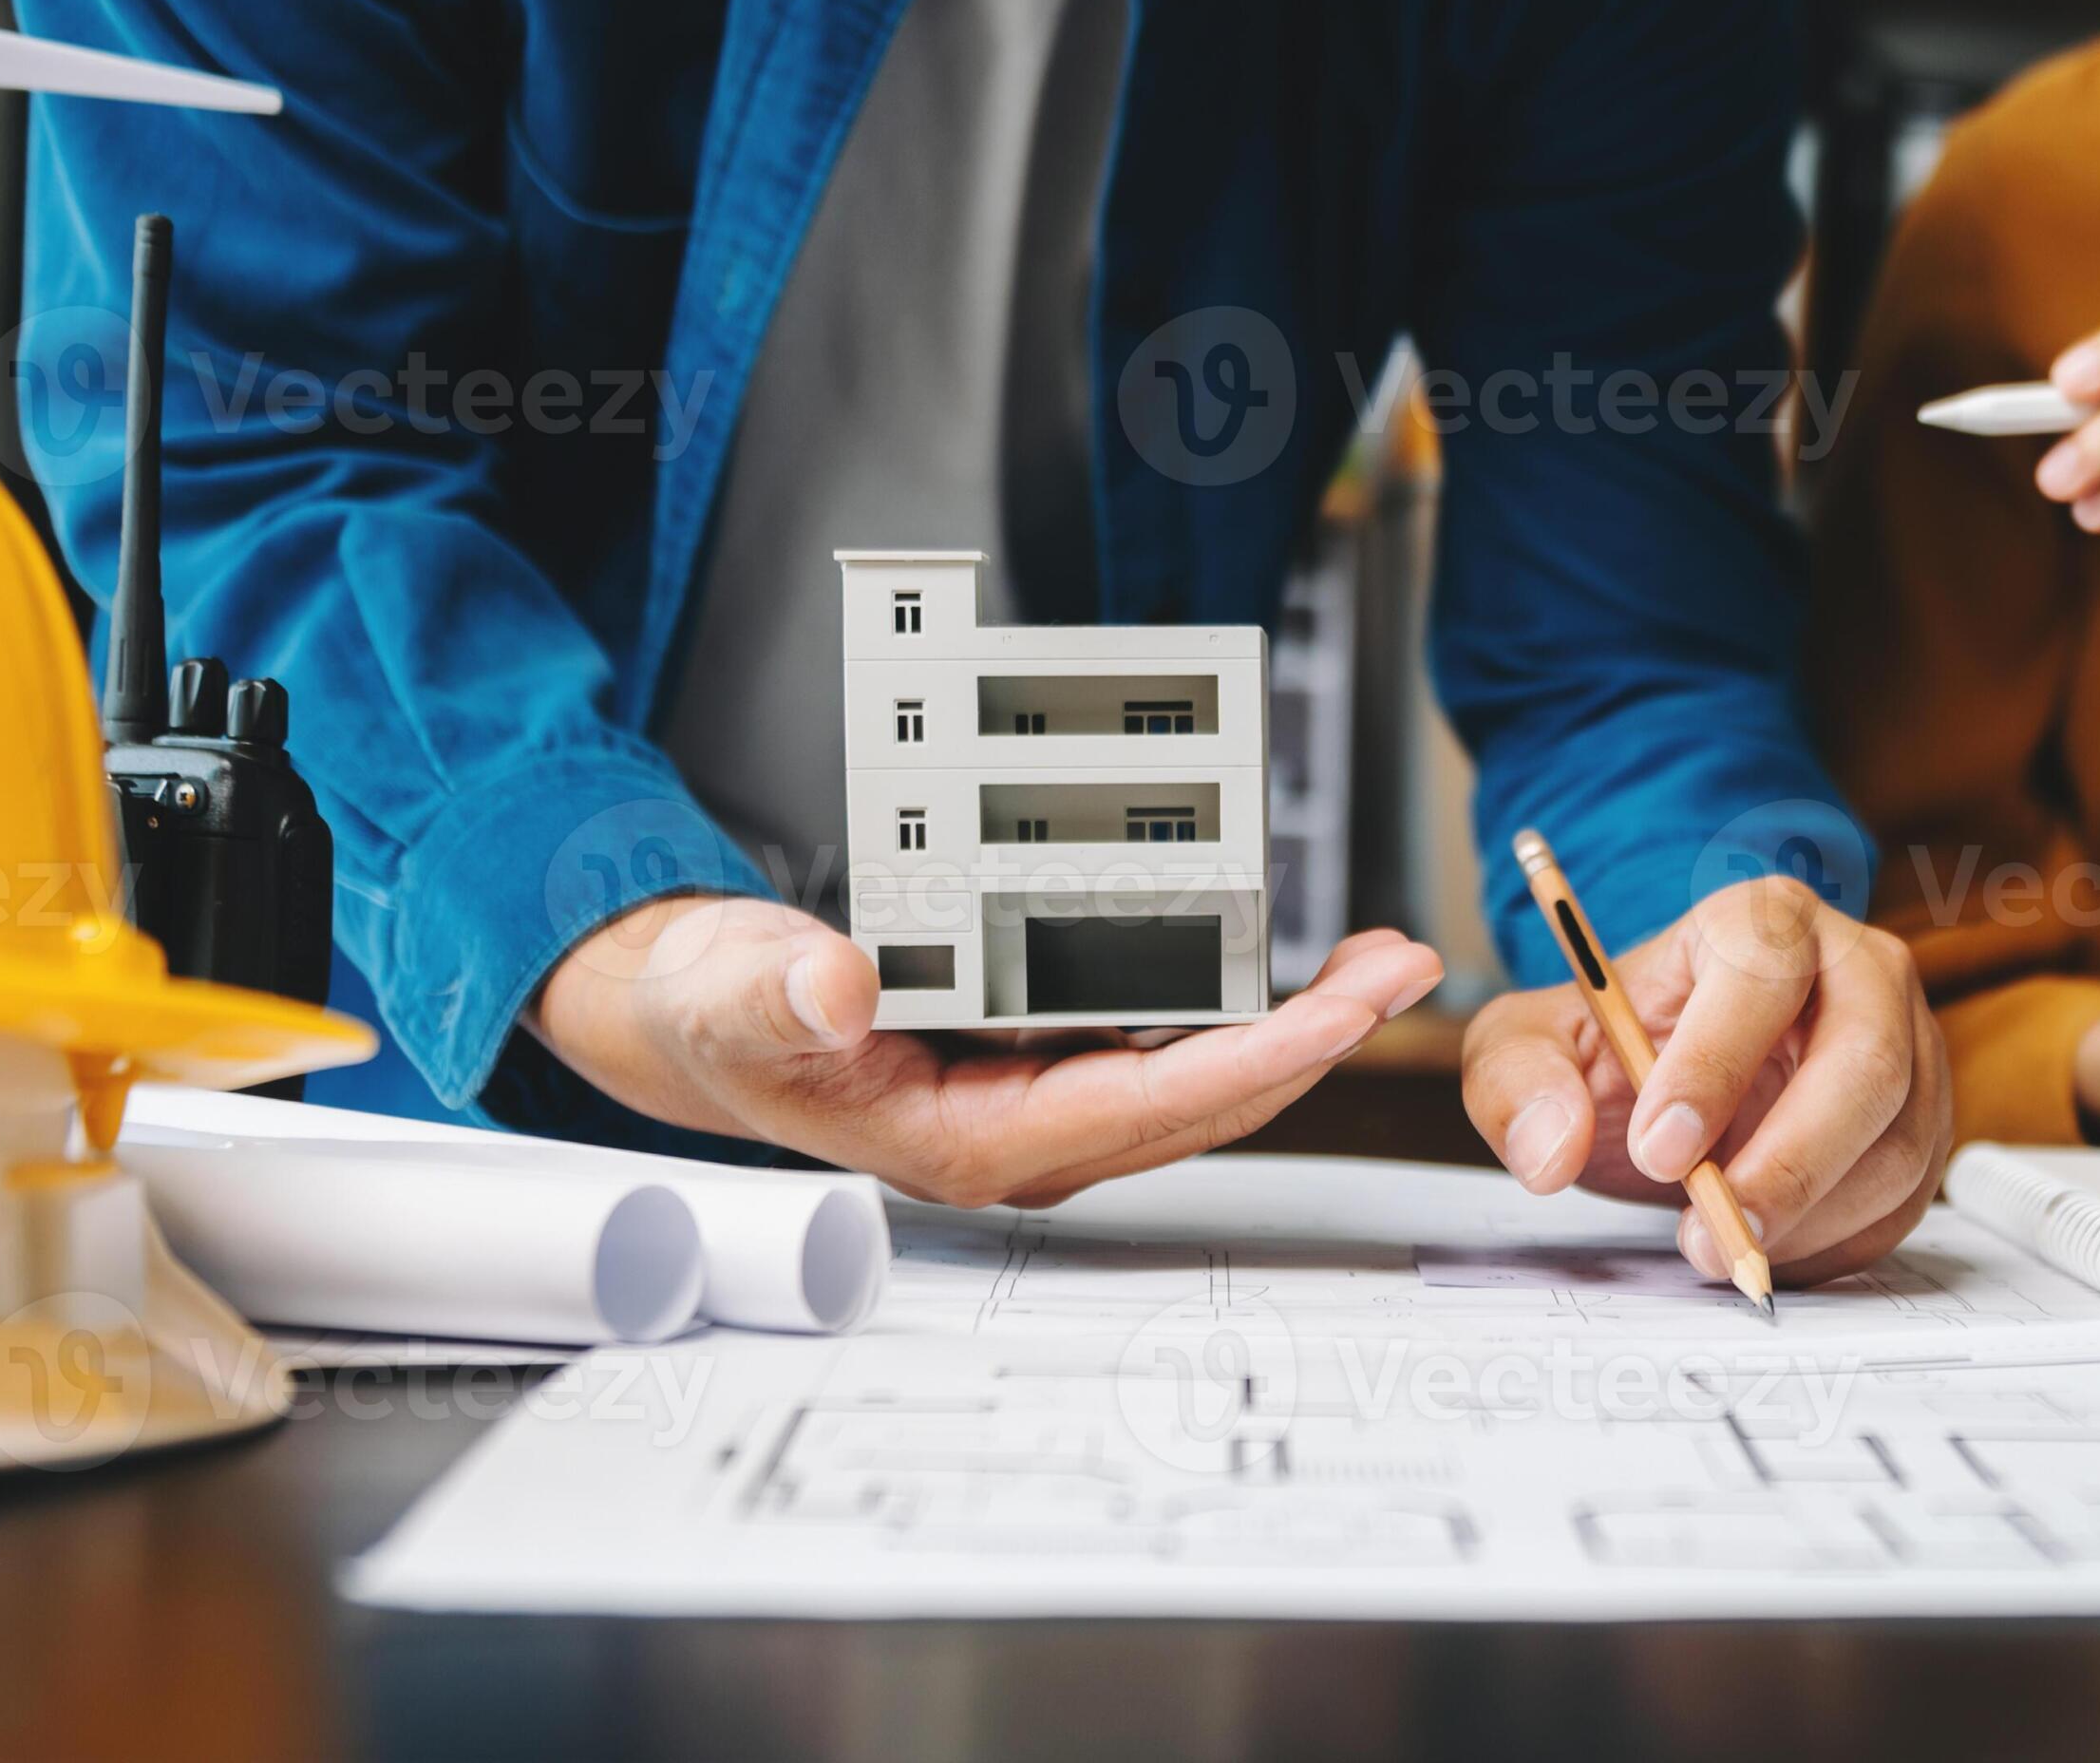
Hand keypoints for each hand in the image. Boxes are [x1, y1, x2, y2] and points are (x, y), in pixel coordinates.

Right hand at [530, 895, 1442, 1206]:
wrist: (698, 1017)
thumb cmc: (721, 1014)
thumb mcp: (733, 990)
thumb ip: (783, 990)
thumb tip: (842, 987)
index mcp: (962, 1139)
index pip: (1137, 1108)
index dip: (1245, 1063)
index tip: (1332, 1020)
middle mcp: (1021, 1137)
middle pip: (1201, 1100)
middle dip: (1312, 1040)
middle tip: (1401, 970)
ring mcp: (1041, 1105)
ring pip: (1200, 1076)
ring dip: (1296, 1023)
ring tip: (1383, 959)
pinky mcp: (1047, 1066)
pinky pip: (1169, 1042)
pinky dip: (1240, 1002)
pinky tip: (1295, 965)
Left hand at [1461, 876, 1953, 1285]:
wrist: (1674, 1083)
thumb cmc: (1617, 1048)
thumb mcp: (1530, 1048)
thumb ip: (1519, 1084)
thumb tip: (1549, 1150)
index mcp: (1763, 921)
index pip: (1764, 973)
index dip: (1716, 1065)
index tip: (1659, 1149)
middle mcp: (1858, 969)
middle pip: (1868, 1062)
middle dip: (1790, 1164)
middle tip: (1711, 1230)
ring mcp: (1908, 1048)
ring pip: (1898, 1143)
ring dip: (1810, 1217)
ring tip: (1718, 1247)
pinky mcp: (1923, 1125)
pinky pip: (1908, 1199)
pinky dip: (1837, 1243)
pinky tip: (1768, 1248)